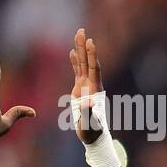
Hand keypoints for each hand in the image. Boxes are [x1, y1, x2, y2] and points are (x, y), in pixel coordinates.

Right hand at [68, 27, 104, 143]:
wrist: (93, 137)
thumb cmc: (92, 132)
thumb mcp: (90, 124)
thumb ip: (89, 113)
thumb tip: (87, 102)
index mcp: (95, 90)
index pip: (94, 69)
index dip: (92, 55)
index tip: (91, 41)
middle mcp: (92, 85)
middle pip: (88, 62)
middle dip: (84, 46)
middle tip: (82, 30)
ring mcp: (86, 87)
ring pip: (82, 64)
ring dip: (80, 50)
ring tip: (78, 34)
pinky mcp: (80, 90)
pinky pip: (77, 72)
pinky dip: (75, 61)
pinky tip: (72, 52)